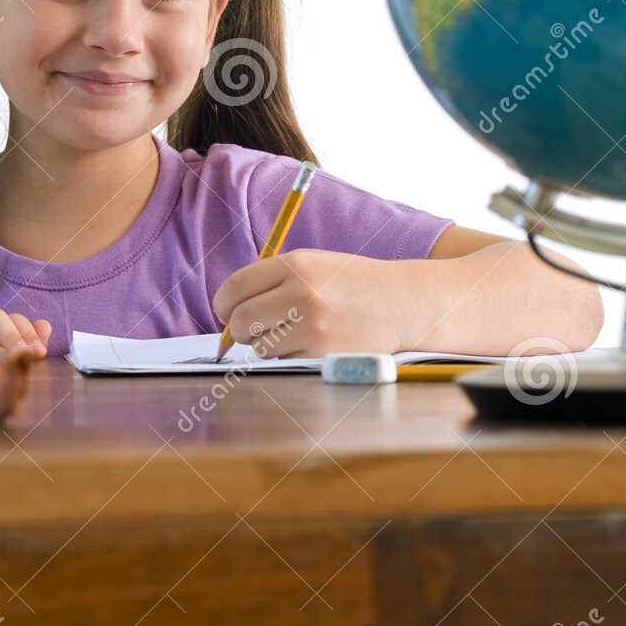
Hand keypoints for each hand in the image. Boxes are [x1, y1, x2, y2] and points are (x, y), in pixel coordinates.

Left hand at [211, 249, 408, 357]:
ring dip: (266, 343)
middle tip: (254, 327)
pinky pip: (282, 360)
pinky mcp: (322, 354)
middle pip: (240, 321)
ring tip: (294, 330)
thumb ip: (270, 280)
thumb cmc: (351, 283)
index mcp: (295, 265)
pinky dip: (288, 355)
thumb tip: (227, 309)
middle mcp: (301, 293)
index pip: (233, 288)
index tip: (227, 310)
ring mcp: (312, 327)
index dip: (223, 304)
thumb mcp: (312, 264)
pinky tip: (311, 341)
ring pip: (259, 346)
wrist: (403, 303)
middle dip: (240, 328)